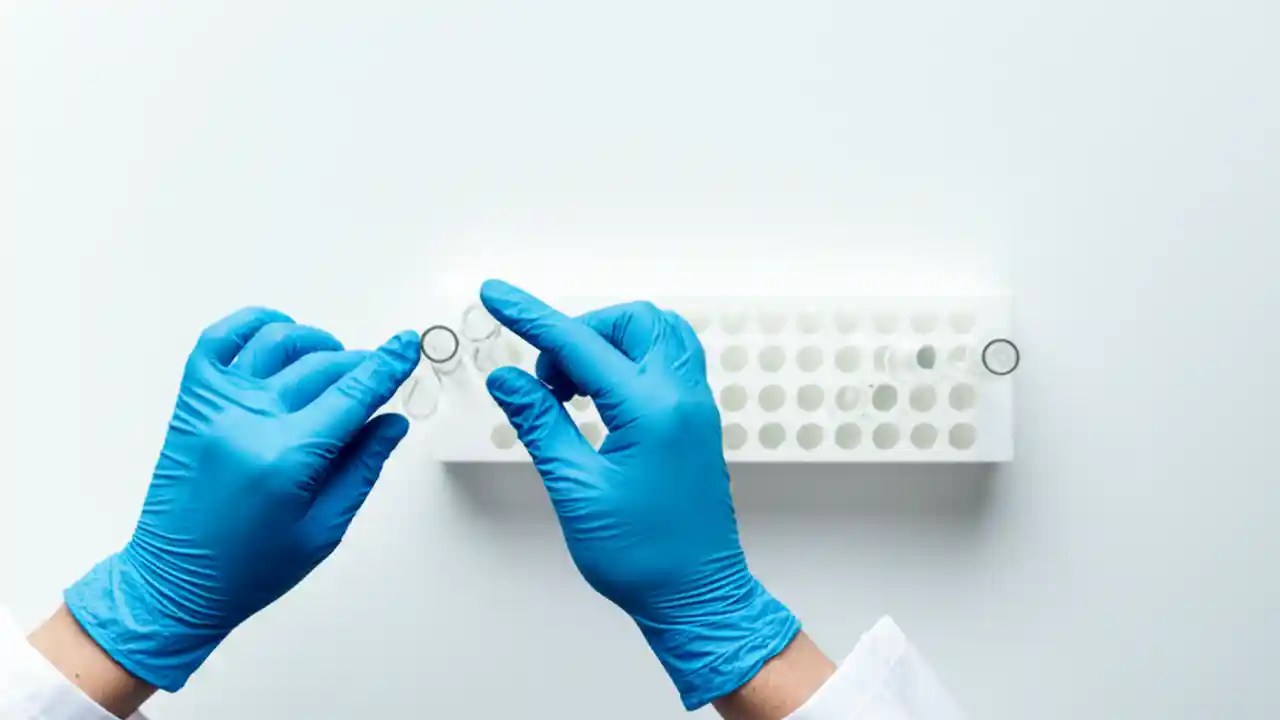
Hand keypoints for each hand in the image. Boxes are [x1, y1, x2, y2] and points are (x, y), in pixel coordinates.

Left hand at [64, 308, 419, 691]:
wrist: (174, 584)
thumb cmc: (247, 567)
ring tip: (333, 361)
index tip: (408, 346)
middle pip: (324, 366)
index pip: (354, 393)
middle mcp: (250, 422)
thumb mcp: (325, 528)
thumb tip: (391, 422)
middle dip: (361, 365)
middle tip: (378, 379)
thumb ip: (362, 467)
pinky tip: (278, 332)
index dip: (388, 365)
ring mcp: (217, 407)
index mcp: (288, 458)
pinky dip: (251, 324)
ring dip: (316, 342)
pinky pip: (218, 340)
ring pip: (278, 342)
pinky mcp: (193, 403)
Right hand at [480, 280, 799, 709]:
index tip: (499, 296)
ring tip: (571, 388)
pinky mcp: (698, 420)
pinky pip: (670, 360)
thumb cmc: (644, 556)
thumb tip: (508, 380)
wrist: (696, 595)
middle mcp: (683, 397)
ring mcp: (696, 406)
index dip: (531, 317)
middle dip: (579, 332)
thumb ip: (541, 424)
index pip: (580, 344)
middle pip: (630, 321)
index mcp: (652, 411)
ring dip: (608, 342)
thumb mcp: (576, 488)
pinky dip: (631, 360)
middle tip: (546, 379)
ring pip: (656, 334)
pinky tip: (600, 398)